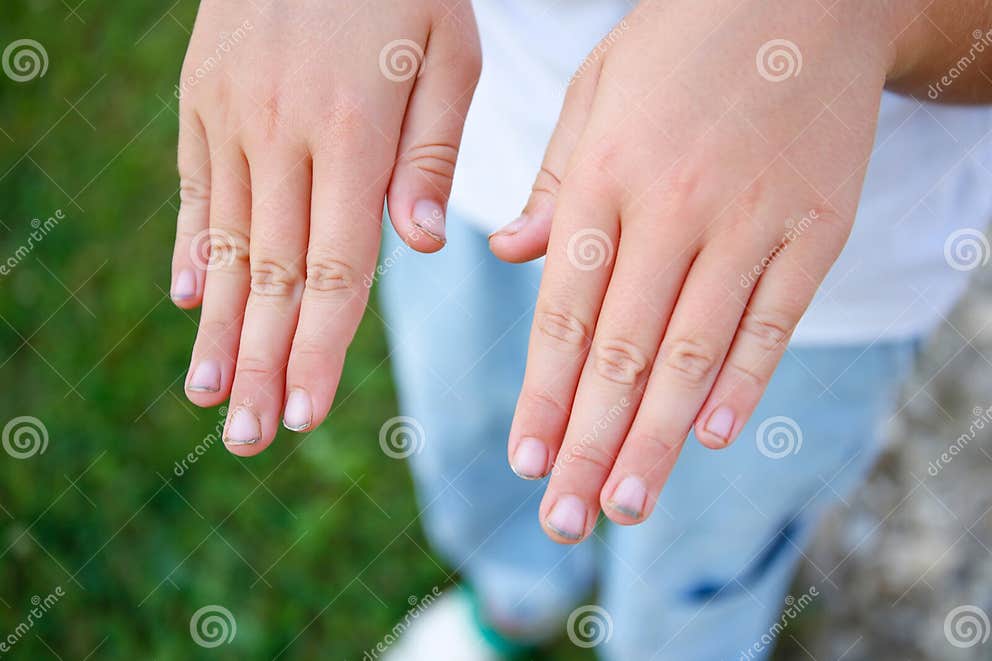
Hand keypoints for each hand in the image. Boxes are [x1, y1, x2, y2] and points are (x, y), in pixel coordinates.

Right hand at [170, 0, 479, 453]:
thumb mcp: (447, 51)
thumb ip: (430, 153)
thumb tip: (416, 247)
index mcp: (353, 131)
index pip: (337, 267)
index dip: (322, 346)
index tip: (309, 412)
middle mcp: (282, 134)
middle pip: (276, 274)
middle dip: (265, 364)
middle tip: (250, 441)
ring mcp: (232, 117)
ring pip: (229, 244)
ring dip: (221, 327)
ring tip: (211, 398)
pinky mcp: (203, 100)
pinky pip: (198, 189)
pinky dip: (196, 250)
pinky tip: (190, 302)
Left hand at [490, 0, 903, 541]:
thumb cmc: (679, 45)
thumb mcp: (595, 94)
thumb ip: (554, 185)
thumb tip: (508, 255)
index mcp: (606, 178)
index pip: (565, 312)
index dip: (544, 393)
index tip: (526, 461)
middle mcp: (674, 208)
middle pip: (624, 352)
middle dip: (588, 443)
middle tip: (564, 519)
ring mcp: (751, 220)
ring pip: (695, 351)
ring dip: (659, 436)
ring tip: (625, 502)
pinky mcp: (817, 227)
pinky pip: (775, 319)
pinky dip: (745, 380)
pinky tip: (715, 435)